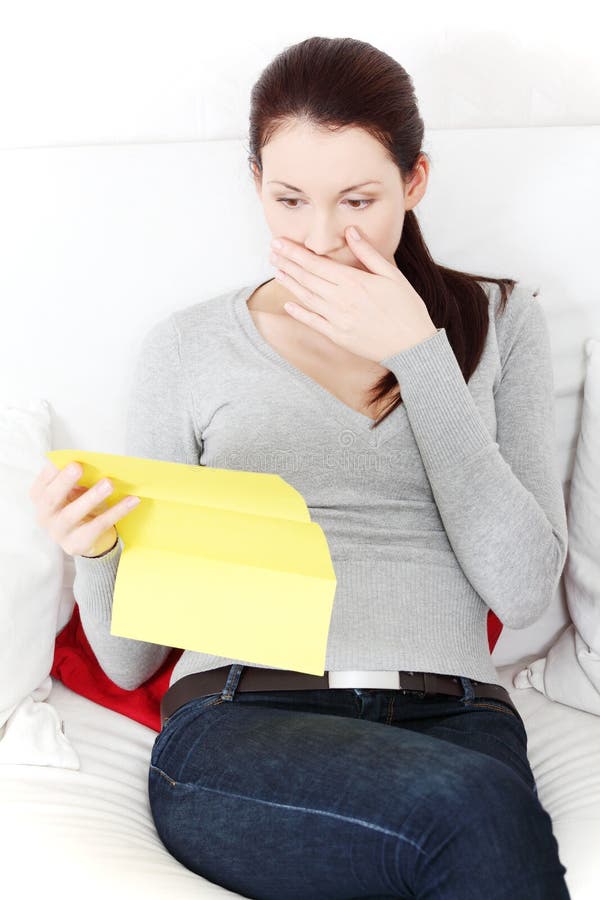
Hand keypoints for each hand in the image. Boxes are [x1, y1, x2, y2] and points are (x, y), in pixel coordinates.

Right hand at [29, 459, 139, 557]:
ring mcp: (58, 532)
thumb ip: (76, 479)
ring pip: (72, 514)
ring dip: (91, 497)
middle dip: (64, 481)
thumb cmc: (78, 506)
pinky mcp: (76, 544)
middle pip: (51, 498)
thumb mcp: (73, 491)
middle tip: (78, 467)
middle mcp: (44, 515)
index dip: (53, 471)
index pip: (42, 482)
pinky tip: (132, 501)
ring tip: (109, 484)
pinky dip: (116, 511)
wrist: (87, 538)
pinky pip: (98, 525)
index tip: (68, 458)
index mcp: (40, 498)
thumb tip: (94, 462)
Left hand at [268, 226, 437, 361]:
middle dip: (287, 263)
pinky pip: (313, 322)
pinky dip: (299, 313)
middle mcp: (341, 300)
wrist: (413, 346)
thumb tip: (350, 231)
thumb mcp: (392, 275)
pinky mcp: (338, 336)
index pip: (316, 263)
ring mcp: (337, 320)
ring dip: (290, 283)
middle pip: (307, 278)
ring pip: (307, 298)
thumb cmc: (407, 308)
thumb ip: (368, 253)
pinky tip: (288, 305)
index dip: (295, 252)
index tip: (280, 242)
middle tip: (271, 251)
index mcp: (354, 282)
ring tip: (276, 270)